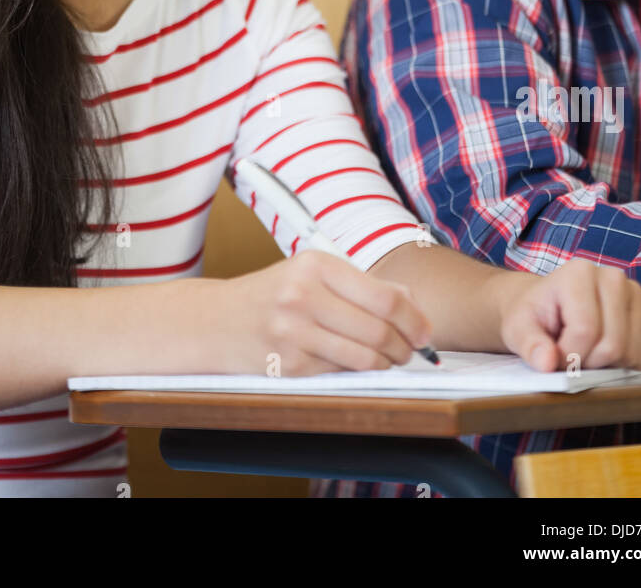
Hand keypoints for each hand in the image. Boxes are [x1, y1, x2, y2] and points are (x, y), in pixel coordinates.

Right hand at [214, 250, 433, 376]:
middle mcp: (303, 296)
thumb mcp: (313, 274)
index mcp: (316, 265)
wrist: (215, 320)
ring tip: (387, 360)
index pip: (385, 299)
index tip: (426, 333)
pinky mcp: (287, 366)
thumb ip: (362, 286)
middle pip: (379, 331)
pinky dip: (352, 373)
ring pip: (363, 358)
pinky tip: (348, 364)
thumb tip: (413, 306)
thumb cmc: (272, 294)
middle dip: (404, 347)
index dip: (415, 321)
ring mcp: (293, 333)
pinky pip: (338, 374)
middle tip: (410, 351)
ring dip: (384, 364)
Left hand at [491, 259, 640, 372]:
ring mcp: (636, 293)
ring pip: (631, 352)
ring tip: (586, 351)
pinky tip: (605, 351)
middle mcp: (613, 277)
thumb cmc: (535, 317)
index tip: (554, 355)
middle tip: (571, 355)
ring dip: (607, 366)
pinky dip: (625, 364)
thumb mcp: (518, 328)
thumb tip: (547, 362)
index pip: (585, 330)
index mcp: (579, 272)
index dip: (569, 356)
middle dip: (589, 362)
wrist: (550, 308)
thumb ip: (529, 345)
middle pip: (613, 344)